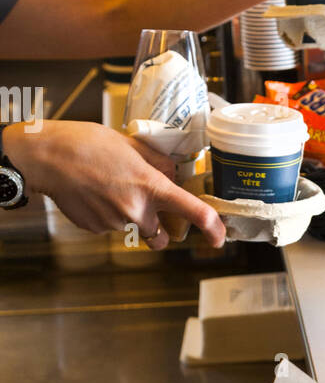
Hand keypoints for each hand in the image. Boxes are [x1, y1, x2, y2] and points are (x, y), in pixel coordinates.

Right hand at [4, 121, 224, 249]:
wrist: (47, 157)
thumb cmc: (87, 144)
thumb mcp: (132, 145)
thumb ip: (158, 163)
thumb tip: (174, 174)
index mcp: (150, 187)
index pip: (192, 212)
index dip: (212, 228)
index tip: (220, 238)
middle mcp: (135, 211)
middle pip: (161, 238)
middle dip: (161, 229)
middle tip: (151, 211)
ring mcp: (113, 223)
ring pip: (133, 231)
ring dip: (131, 218)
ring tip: (112, 191)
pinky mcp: (95, 229)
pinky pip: (111, 228)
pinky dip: (109, 216)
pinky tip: (96, 195)